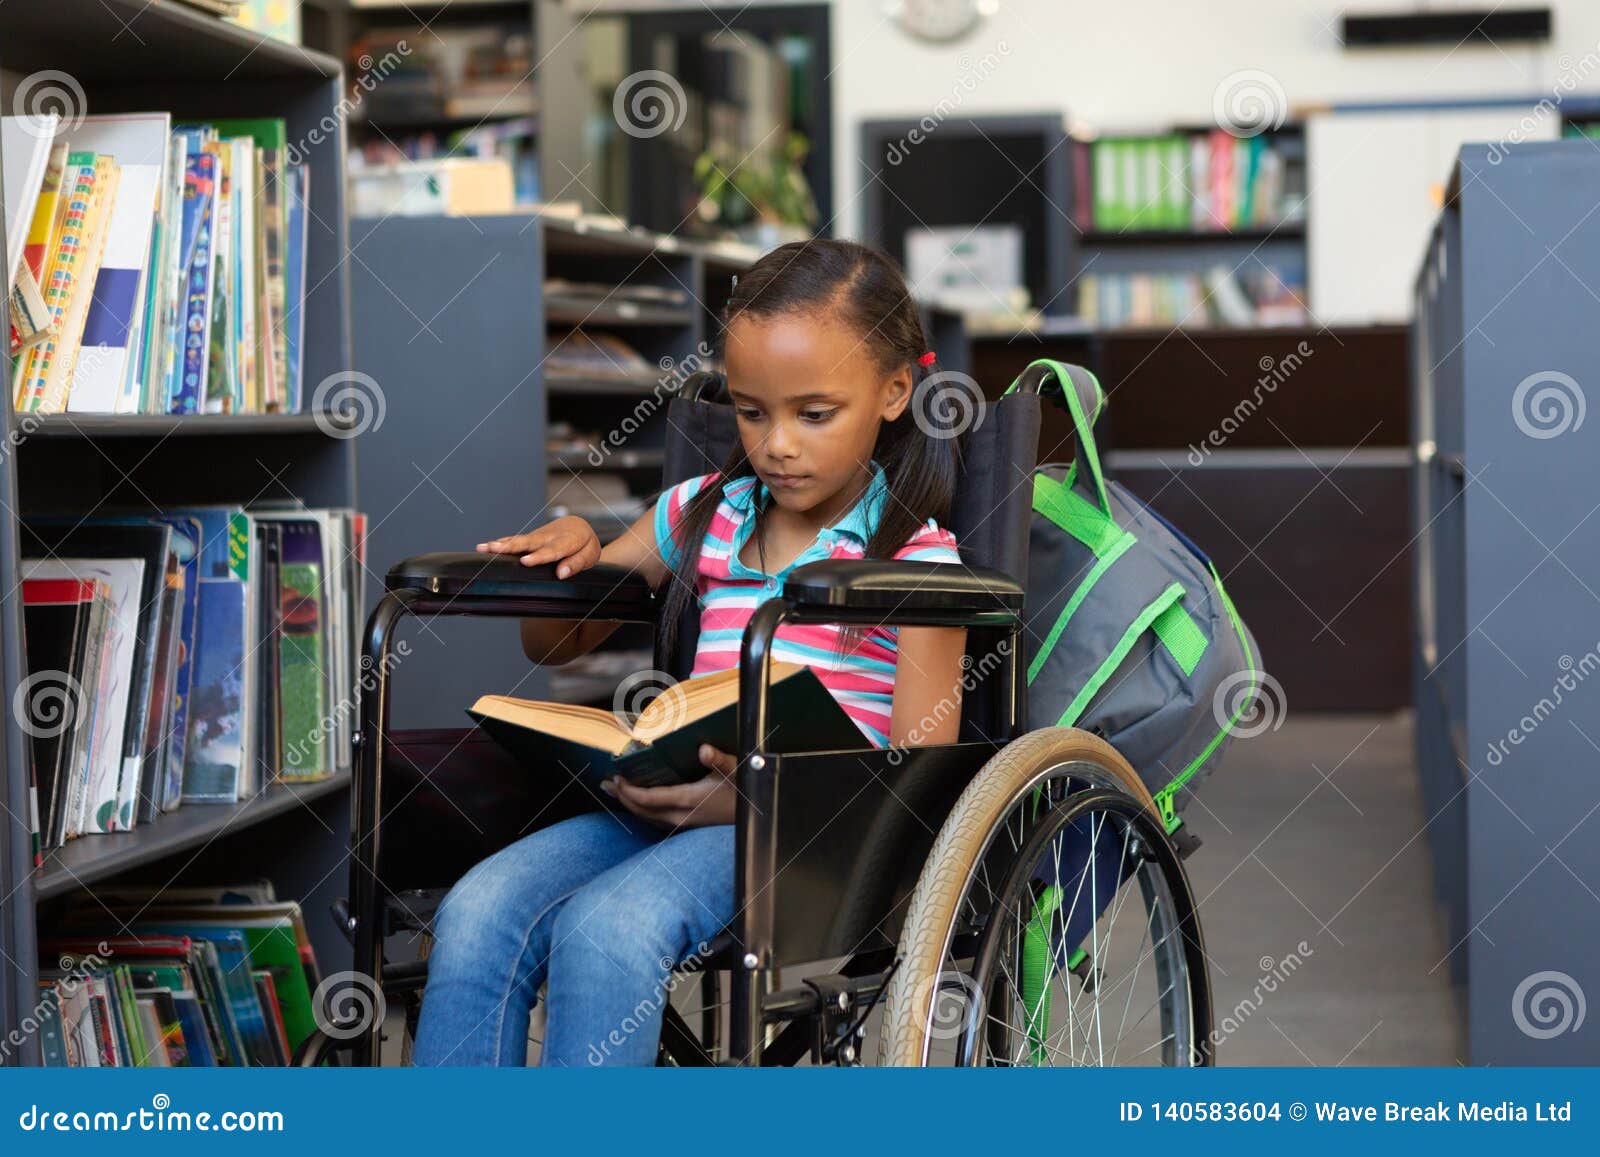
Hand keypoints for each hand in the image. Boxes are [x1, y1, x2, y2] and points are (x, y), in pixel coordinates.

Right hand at [476, 516, 600, 577]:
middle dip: (512, 546)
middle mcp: (549, 536)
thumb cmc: (585, 544)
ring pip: (519, 539)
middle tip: (495, 549)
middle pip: (530, 542)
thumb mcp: (590, 554)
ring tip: (484, 547)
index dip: (539, 556)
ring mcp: (538, 536)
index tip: (525, 561)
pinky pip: (514, 540)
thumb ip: (577, 563)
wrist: (578, 527)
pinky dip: (501, 543)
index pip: (552, 549)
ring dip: (501, 543)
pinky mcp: (530, 538)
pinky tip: (484, 547)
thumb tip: (561, 574)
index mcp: (567, 540)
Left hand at [601, 745, 737, 829]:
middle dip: (622, 797)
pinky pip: (655, 819)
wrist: (754, 818)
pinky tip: (637, 802)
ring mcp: (682, 824)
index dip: (629, 790)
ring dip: (629, 804)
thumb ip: (718, 760)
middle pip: (642, 810)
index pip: (648, 799)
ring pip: (647, 817)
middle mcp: (680, 817)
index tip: (616, 776)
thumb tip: (704, 750)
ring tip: (614, 792)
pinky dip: (641, 809)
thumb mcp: (734, 771)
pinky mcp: (685, 825)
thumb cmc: (743, 791)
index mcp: (688, 801)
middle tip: (605, 784)